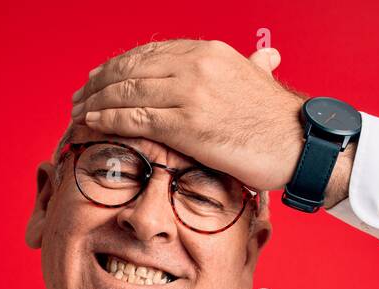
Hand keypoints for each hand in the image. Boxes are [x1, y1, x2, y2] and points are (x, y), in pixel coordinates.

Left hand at [70, 39, 306, 191]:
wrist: (299, 145)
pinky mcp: (187, 124)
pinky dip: (109, 118)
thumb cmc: (278, 123)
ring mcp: (191, 93)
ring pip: (128, 90)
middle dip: (100, 82)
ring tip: (79, 111)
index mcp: (209, 53)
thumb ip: (250, 69)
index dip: (120, 65)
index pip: (150, 52)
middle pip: (132, 67)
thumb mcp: (260, 82)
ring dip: (96, 100)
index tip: (101, 77)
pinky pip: (136, 117)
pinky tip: (93, 121)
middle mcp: (197, 66)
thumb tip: (262, 60)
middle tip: (80, 95)